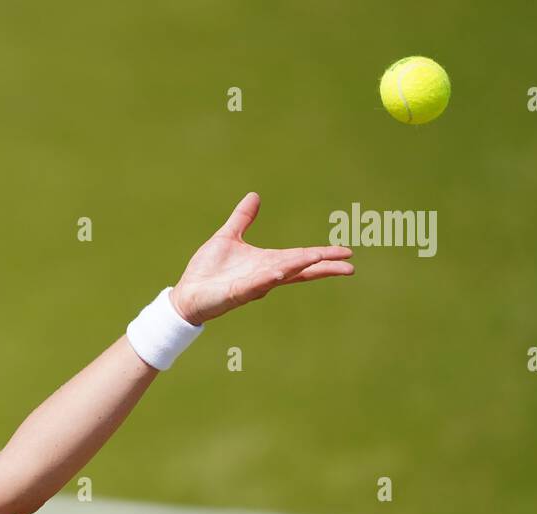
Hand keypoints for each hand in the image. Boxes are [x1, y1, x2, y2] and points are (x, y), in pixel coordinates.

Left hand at [168, 193, 353, 324]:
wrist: (187, 293)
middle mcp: (265, 275)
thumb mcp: (228, 237)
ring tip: (319, 258)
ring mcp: (253, 285)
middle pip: (300, 269)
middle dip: (323, 266)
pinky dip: (269, 278)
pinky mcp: (238, 293)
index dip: (322, 255)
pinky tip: (280, 273)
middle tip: (349, 265)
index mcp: (267, 262)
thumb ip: (243, 218)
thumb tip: (254, 195)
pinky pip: (257, 285)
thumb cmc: (208, 270)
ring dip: (300, 266)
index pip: (300, 257)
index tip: (345, 252)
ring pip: (282, 275)